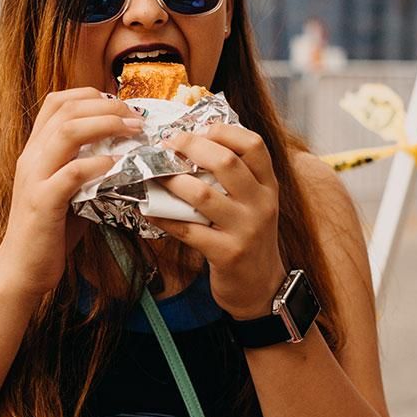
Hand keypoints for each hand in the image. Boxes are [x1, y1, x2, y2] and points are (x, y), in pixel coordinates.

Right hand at [0, 87, 142, 299]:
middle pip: (66, 110)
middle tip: (136, 117)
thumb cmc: (50, 230)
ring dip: (106, 125)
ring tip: (133, 131)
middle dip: (106, 106)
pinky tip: (118, 165)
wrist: (21, 269)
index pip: (56, 102)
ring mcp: (35, 177)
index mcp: (35, 150)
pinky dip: (98, 164)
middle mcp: (31, 157)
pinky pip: (72, 172)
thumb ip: (84, 166)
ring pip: (67, 132)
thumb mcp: (66, 189)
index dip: (89, 95)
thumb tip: (122, 150)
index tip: (119, 105)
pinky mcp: (42, 202)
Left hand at [150, 124, 287, 319]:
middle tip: (167, 145)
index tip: (198, 129)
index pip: (254, 144)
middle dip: (191, 146)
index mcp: (268, 185)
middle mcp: (261, 204)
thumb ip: (236, 177)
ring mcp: (246, 229)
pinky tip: (149, 209)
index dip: (224, 130)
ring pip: (202, 194)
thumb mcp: (254, 204)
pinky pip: (188, 229)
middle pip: (227, 161)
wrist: (261, 288)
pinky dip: (164, 217)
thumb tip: (194, 144)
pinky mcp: (227, 253)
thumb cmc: (248, 237)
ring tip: (153, 174)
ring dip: (172, 181)